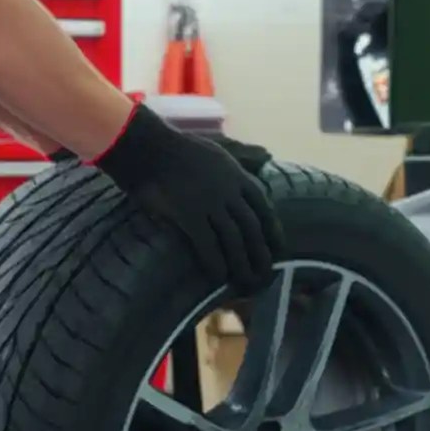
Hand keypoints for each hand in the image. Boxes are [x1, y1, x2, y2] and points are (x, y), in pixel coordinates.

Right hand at [94, 105, 284, 290]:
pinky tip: (219, 277)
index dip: (273, 232)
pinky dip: (215, 263)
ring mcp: (210, 204)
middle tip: (265, 275)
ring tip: (246, 283)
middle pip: (252, 229)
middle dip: (261, 254)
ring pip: (234, 240)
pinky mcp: (190, 215)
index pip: (264, 208)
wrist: (151, 147)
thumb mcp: (217, 153)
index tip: (278, 249)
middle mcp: (229, 192)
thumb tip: (251, 173)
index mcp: (237, 176)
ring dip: (242, 264)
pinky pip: (208, 244)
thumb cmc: (179, 149)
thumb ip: (234, 168)